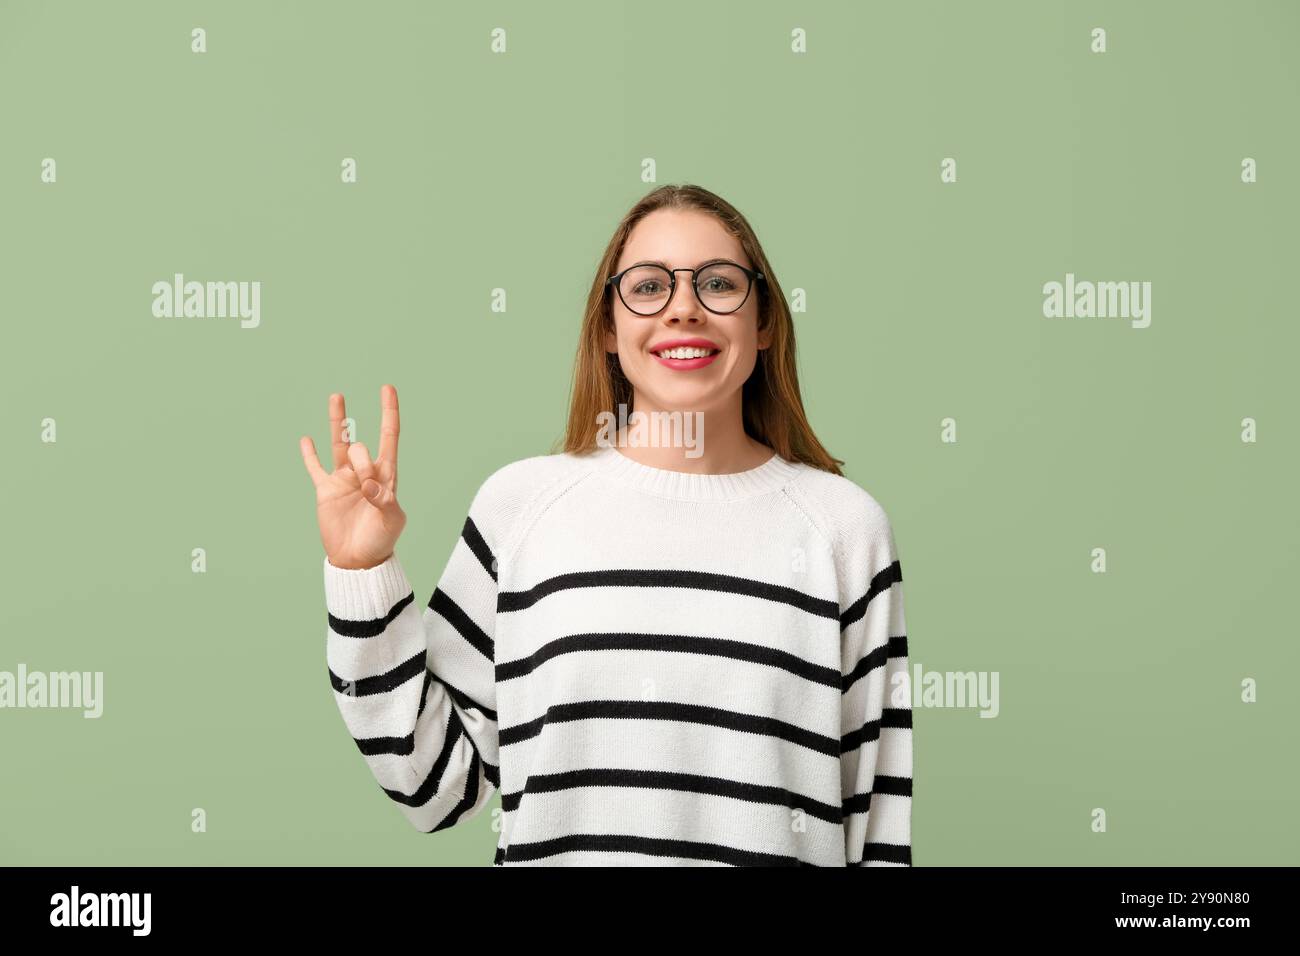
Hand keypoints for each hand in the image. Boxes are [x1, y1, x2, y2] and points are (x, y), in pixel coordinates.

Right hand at [300, 385, 406, 570]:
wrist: (358, 561)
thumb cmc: (380, 541)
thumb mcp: (391, 522)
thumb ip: (383, 500)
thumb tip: (368, 482)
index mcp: (385, 476)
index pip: (389, 437)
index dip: (389, 413)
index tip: (387, 388)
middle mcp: (364, 472)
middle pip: (360, 448)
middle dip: (360, 459)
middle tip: (363, 483)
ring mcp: (343, 480)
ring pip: (339, 444)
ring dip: (338, 421)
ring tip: (337, 396)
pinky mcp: (325, 491)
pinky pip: (315, 468)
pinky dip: (309, 454)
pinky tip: (305, 440)